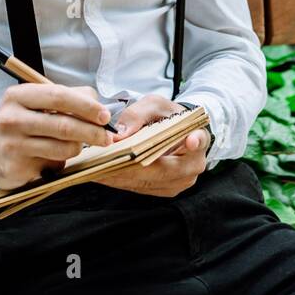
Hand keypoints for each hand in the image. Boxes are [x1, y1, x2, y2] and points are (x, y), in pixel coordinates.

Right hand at [0, 83, 112, 187]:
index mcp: (18, 96)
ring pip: (62, 148)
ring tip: (79, 145)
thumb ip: (66, 99)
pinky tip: (56, 157)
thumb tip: (98, 104)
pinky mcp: (15, 168)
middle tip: (107, 136)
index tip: (105, 115)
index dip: (86, 106)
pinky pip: (52, 166)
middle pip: (63, 125)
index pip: (58, 96)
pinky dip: (62, 162)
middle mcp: (11, 119)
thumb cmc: (20, 122)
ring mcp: (11, 145)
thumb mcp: (35, 103)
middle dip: (92, 131)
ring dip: (79, 147)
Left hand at [91, 93, 208, 197]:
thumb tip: (120, 134)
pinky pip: (142, 188)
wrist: (175, 131)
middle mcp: (193, 166)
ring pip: (149, 182)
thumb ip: (139, 114)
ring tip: (96, 169)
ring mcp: (180, 182)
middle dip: (131, 167)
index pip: (198, 142)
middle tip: (105, 163)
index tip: (191, 140)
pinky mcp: (166, 189)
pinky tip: (104, 174)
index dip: (195, 142)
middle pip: (163, 170)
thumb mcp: (155, 105)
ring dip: (122, 177)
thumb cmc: (168, 115)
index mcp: (197, 139)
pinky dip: (122, 181)